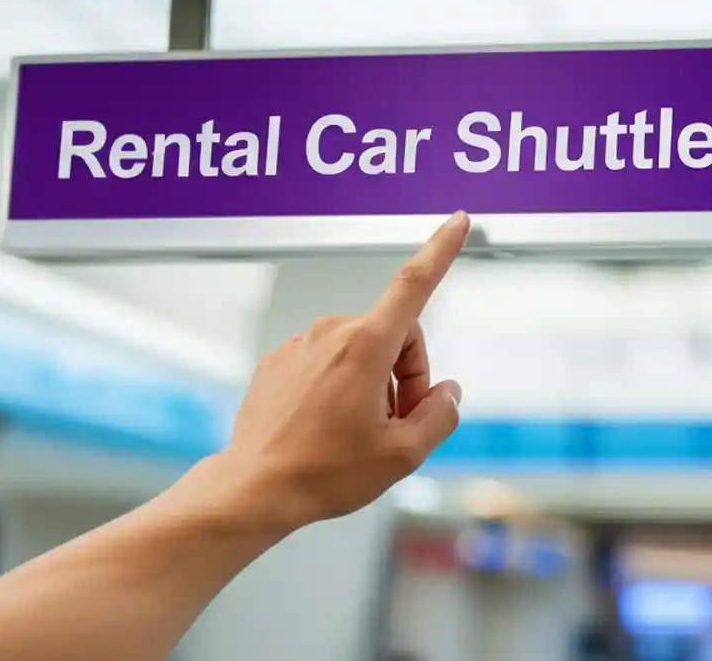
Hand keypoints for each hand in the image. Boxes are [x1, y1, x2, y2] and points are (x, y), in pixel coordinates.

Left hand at [217, 212, 469, 531]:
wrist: (254, 488)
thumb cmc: (324, 473)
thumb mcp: (402, 455)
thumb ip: (439, 416)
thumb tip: (447, 392)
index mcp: (365, 347)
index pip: (413, 285)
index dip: (440, 250)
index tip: (457, 222)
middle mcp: (331, 334)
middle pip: (395, 336)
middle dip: (406, 374)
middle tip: (395, 425)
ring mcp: (300, 345)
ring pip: (361, 350)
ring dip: (372, 383)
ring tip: (356, 433)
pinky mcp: (278, 361)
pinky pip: (326, 361)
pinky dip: (339, 387)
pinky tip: (325, 427)